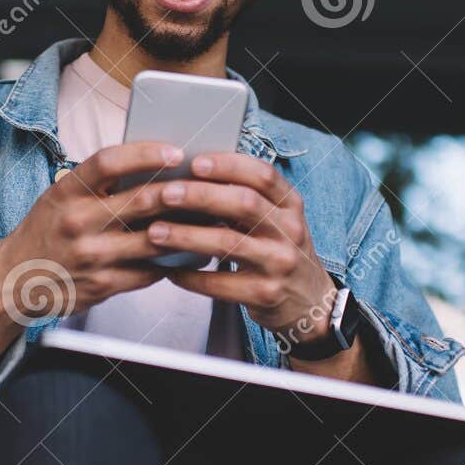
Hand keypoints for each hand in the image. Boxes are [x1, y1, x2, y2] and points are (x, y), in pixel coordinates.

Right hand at [0, 141, 209, 380]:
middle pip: (140, 201)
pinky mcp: (103, 285)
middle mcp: (77, 222)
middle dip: (180, 191)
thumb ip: (99, 184)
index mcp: (66, 192)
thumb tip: (154, 166)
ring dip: (187, 228)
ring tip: (213, 217)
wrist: (15, 280)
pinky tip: (190, 250)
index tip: (175, 151)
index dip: (145, 153)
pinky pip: (149, 270)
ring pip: (153, 238)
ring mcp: (91, 256)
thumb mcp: (61, 197)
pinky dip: (172, 259)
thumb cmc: (47, 231)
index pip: (108, 162)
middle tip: (208, 184)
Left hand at [146, 152, 338, 348]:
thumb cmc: (280, 252)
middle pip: (244, 203)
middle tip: (166, 193)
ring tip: (155, 231)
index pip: (263, 175)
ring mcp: (279, 263)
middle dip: (200, 195)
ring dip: (186, 235)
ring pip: (227, 243)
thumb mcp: (277, 221)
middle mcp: (290, 231)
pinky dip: (191, 277)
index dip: (228, 165)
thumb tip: (192, 177)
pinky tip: (171, 271)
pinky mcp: (265, 294)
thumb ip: (248, 200)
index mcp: (291, 206)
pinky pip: (220, 284)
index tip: (195, 162)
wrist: (310, 302)